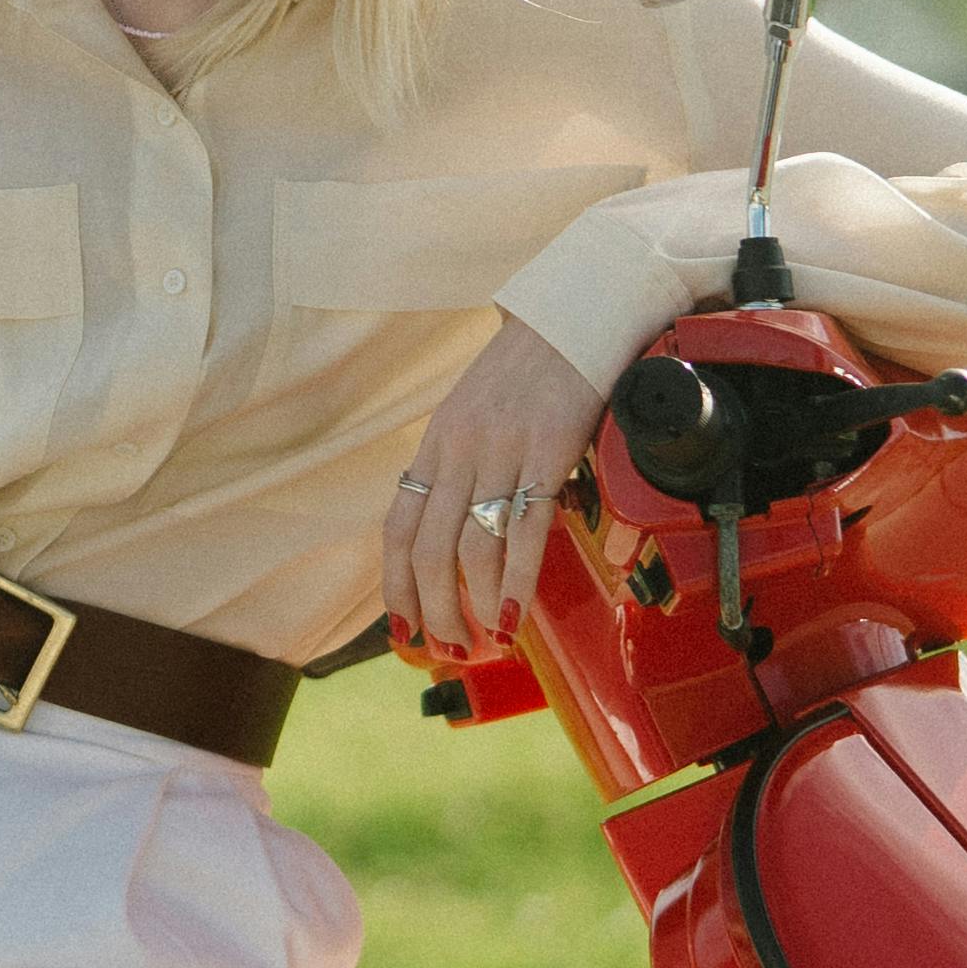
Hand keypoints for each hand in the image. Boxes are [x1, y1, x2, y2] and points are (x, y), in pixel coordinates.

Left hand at [382, 313, 606, 658]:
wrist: (572, 317)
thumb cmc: (529, 372)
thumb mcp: (475, 416)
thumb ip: (462, 468)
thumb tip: (457, 530)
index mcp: (437, 444)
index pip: (398, 526)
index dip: (395, 583)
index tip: (401, 626)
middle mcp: (459, 450)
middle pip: (428, 548)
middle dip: (432, 609)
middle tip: (448, 650)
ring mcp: (501, 450)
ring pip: (471, 545)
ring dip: (473, 604)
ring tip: (485, 641)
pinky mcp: (548, 449)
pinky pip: (525, 526)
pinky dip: (516, 577)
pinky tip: (514, 611)